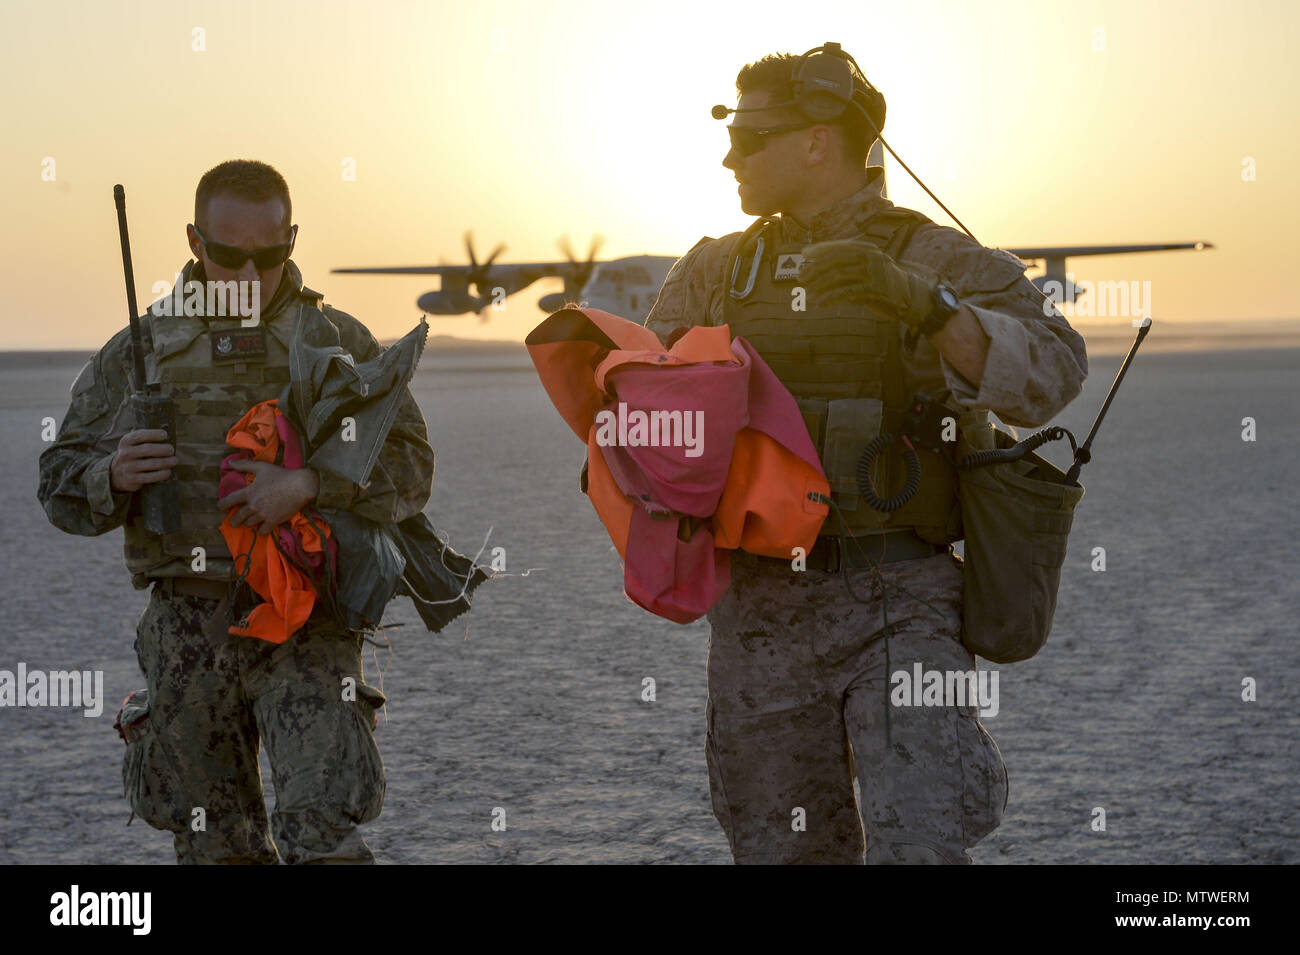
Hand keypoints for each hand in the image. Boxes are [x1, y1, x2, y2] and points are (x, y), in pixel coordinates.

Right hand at [109, 429, 177, 492]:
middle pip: (147, 449)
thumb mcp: (133, 445)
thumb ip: (146, 440)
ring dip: (166, 462)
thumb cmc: (132, 456)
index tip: (165, 435)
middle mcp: (125, 454)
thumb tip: (168, 439)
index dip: (154, 434)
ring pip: (151, 464)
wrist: (116, 474)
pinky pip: (150, 477)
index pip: (140, 436)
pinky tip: (168, 472)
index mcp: (126, 442)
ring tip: (174, 460)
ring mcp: (128, 467)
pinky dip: (162, 474)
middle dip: (163, 449)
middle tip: (171, 450)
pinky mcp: (132, 479)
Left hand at [218, 461, 319, 535]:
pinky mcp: (274, 520)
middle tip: (233, 522)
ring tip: (247, 524)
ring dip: (247, 524)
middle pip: (239, 516)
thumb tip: (230, 463)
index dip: (223, 504)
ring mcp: (263, 514)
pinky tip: (262, 529)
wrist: (300, 486)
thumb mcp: (262, 467)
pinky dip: (261, 530)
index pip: (231, 500)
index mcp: (249, 492)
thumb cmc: (281, 475)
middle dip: (234, 520)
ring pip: (250, 523)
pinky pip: (263, 530)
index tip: (220, 507)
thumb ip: (245, 465)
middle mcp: (254, 505)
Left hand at [800, 240, 936, 330]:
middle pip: (835, 261)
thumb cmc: (883, 283)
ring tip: (809, 294)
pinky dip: (830, 298)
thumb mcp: (867, 268)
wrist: (910, 297)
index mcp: (867, 248)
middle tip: (801, 278)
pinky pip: (846, 293)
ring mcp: (872, 273)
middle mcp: (869, 257)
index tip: (803, 255)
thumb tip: (817, 267)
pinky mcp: (873, 289)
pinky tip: (820, 304)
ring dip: (820, 286)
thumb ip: (847, 265)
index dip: (819, 250)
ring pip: (838, 277)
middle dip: (815, 269)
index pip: (838, 246)